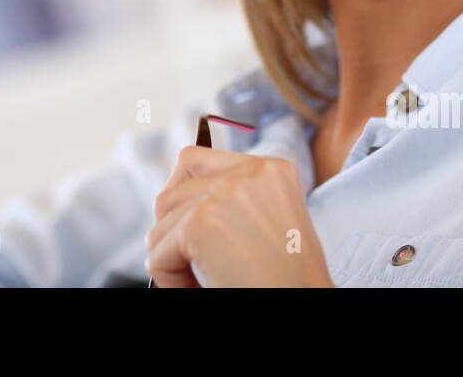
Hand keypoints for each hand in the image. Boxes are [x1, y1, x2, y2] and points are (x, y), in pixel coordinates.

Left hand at [145, 145, 334, 286]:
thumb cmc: (290, 278)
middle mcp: (249, 171)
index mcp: (271, 169)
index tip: (192, 234)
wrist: (304, 301)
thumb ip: (234, 202)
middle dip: (172, 230)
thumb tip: (173, 207)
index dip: (183, 199)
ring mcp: (223, 193)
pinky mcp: (200, 224)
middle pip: (172, 191)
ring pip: (161, 223)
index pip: (195, 161)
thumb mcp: (273, 222)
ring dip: (172, 256)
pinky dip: (169, 278)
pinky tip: (196, 288)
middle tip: (191, 261)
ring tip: (199, 279)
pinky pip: (158, 254)